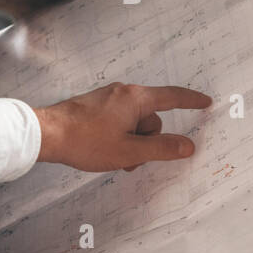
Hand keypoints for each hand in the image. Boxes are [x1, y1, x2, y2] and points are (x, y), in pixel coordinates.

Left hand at [35, 82, 211, 171]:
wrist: (47, 134)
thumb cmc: (86, 141)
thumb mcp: (129, 151)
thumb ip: (162, 149)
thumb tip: (188, 146)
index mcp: (135, 98)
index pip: (172, 97)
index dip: (191, 101)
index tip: (205, 102)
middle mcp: (122, 92)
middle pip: (150, 118)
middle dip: (147, 141)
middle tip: (131, 159)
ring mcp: (107, 98)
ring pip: (133, 123)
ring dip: (131, 142)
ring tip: (113, 158)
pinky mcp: (95, 106)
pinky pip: (118, 121)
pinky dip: (118, 137)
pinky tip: (103, 150)